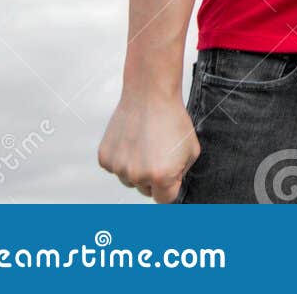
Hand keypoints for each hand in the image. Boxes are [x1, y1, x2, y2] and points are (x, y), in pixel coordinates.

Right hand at [97, 88, 199, 203]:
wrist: (150, 96)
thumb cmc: (174, 121)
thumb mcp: (191, 151)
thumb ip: (182, 174)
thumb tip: (171, 187)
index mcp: (162, 177)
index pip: (164, 200)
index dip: (169, 189)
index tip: (169, 179)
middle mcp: (138, 176)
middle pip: (146, 190)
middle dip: (153, 178)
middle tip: (158, 153)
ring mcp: (119, 168)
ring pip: (129, 180)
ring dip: (136, 168)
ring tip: (145, 144)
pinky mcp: (104, 159)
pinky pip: (115, 168)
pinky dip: (122, 158)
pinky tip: (131, 140)